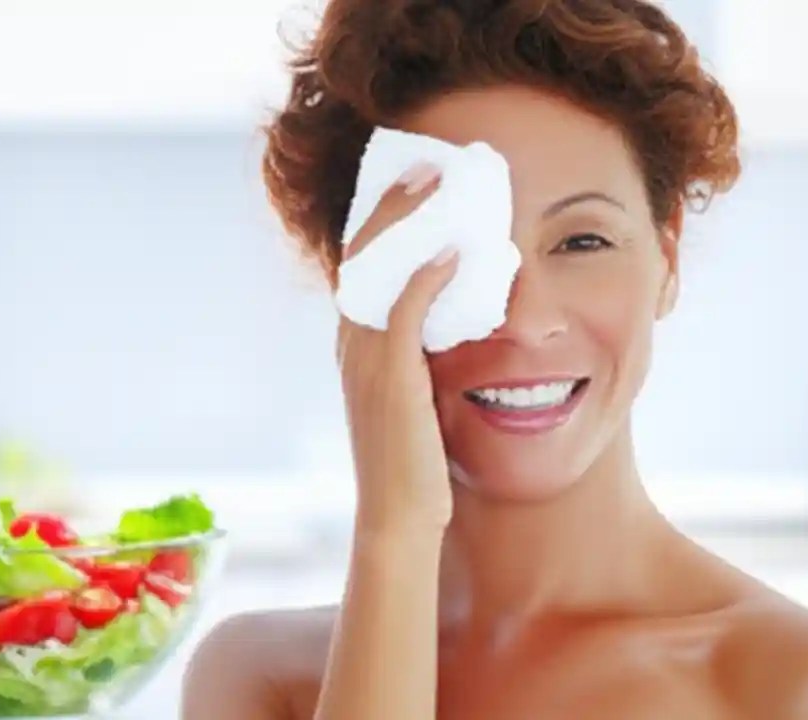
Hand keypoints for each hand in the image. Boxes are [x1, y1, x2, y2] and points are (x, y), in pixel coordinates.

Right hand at [336, 160, 457, 535]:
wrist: (398, 522)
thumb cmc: (415, 467)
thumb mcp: (414, 400)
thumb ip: (422, 357)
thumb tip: (455, 321)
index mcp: (356, 348)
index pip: (363, 267)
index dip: (383, 221)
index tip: (415, 184)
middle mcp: (351, 346)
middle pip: (362, 254)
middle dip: (391, 203)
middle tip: (426, 164)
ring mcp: (365, 362)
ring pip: (377, 271)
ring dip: (407, 220)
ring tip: (438, 180)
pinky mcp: (389, 380)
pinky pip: (404, 311)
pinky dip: (427, 274)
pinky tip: (456, 248)